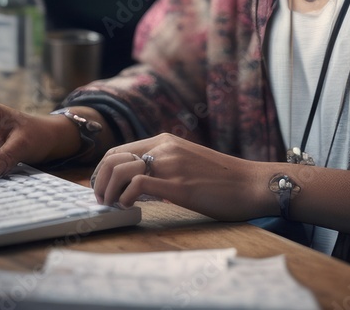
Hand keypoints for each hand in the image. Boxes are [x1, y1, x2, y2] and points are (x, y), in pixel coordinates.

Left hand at [91, 134, 274, 221]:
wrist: (251, 183)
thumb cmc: (222, 179)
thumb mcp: (188, 162)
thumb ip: (165, 165)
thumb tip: (139, 184)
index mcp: (166, 140)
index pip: (119, 150)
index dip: (102, 171)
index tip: (101, 190)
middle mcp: (165, 148)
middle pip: (113, 157)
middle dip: (99, 181)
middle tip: (102, 201)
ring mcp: (171, 165)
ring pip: (121, 169)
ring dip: (108, 191)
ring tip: (112, 207)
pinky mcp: (179, 185)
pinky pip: (138, 185)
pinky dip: (125, 198)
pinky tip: (129, 208)